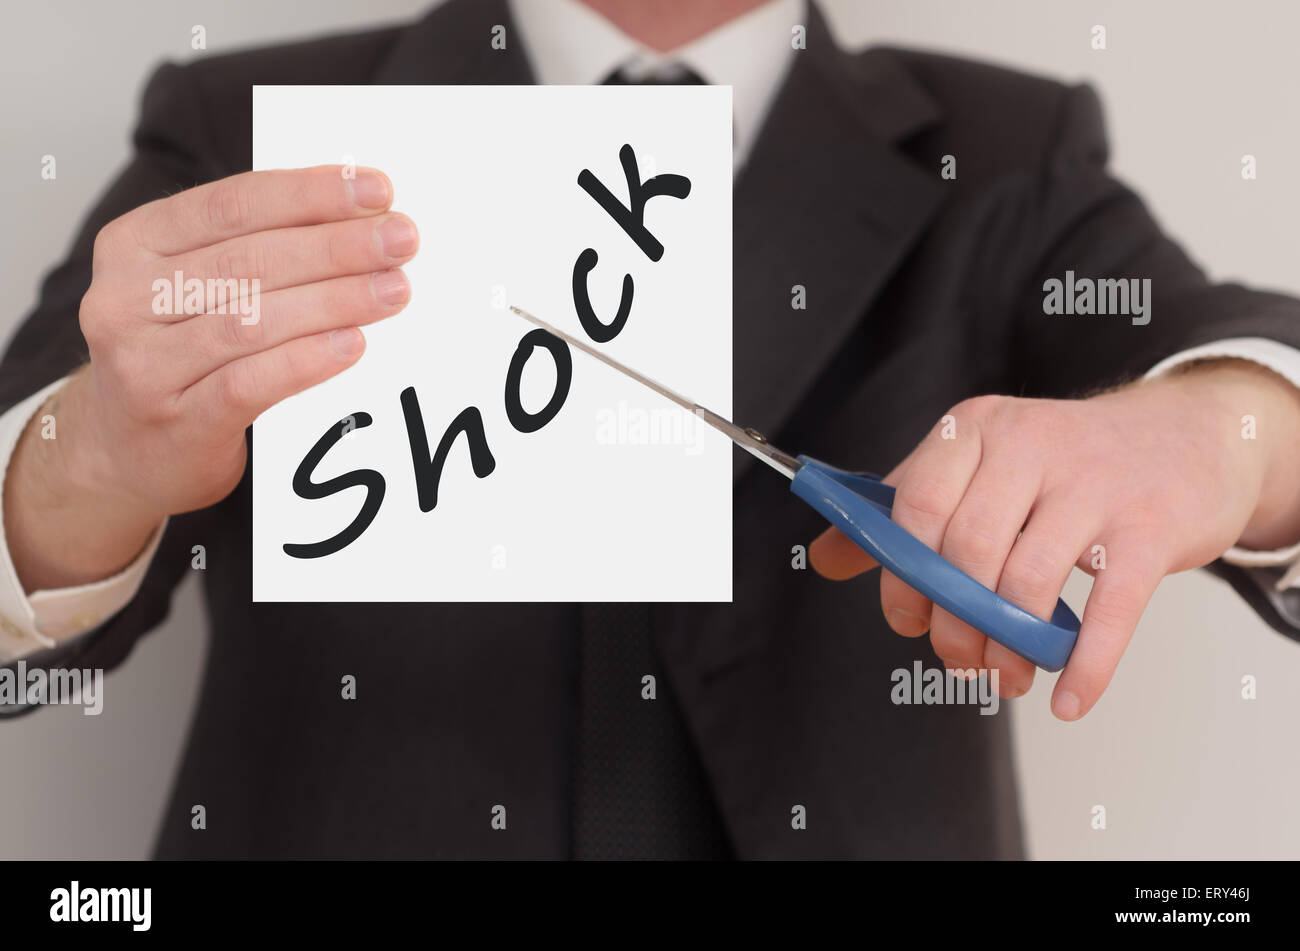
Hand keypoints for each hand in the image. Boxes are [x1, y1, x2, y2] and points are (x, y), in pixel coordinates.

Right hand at [5, 166, 418, 589]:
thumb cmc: (178, 356)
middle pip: (249, 259)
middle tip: (401, 239)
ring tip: (394, 289)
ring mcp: (144, 363)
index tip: (377, 190)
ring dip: (335, 300)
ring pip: (253, 319)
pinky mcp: (177, 419)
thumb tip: (357, 217)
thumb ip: (254, 248)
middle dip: (337, 245)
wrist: (126, 453)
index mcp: (133, 244)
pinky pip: (252, 382)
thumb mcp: (192, 286)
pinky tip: (353, 344)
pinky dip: (307, 360)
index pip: (232, 204)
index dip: (310, 193)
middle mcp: (125, 298)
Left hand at [809, 361, 1299, 719]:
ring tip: (1005, 673)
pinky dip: (1084, 665)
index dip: (902, 576)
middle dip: (953, 622)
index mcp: (976, 429)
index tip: (907, 618)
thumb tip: (824, 557)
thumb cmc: (1066, 461)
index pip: (916, 507)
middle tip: (958, 657)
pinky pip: (1109, 610)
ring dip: (1008, 648)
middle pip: (967, 551)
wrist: (1187, 434)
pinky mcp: (1152, 528)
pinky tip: (1068, 698)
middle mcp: (1031, 445)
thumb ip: (900, 510)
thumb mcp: (977, 463)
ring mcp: (1095, 485)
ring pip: (1028, 583)